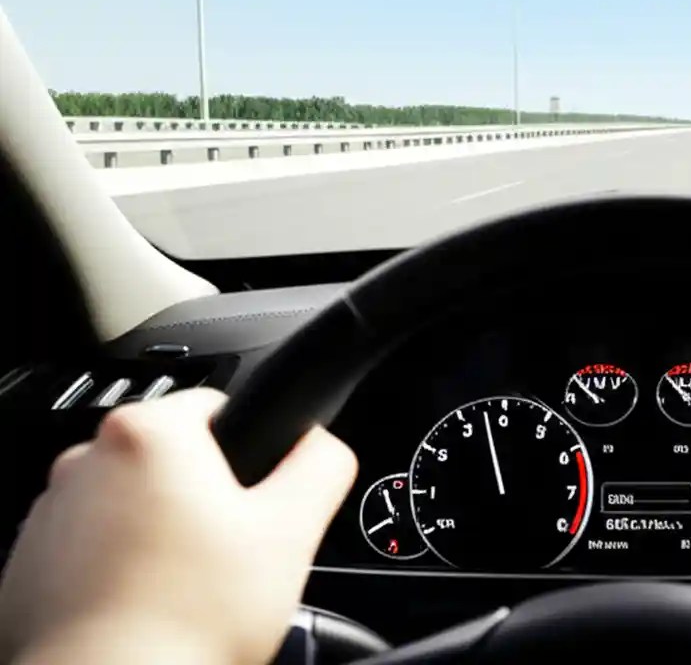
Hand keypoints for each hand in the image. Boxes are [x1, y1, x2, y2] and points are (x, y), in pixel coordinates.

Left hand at [0, 388, 356, 664]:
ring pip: (132, 506)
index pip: (220, 407)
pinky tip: (147, 608)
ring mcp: (51, 513)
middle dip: (205, 502)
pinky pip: (92, 550)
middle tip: (229, 560)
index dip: (252, 460)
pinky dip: (120, 572)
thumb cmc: (188, 620)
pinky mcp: (30, 562)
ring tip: (186, 592)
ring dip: (161, 536)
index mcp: (150, 434)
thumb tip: (322, 444)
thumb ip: (321, 464)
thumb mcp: (293, 531)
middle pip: (175, 461)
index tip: (256, 510)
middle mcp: (86, 460)